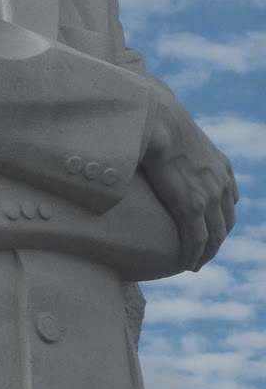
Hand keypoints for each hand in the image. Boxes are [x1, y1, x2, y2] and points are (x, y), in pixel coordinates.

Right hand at [140, 85, 236, 270]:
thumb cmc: (161, 125)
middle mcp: (221, 185)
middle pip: (226, 224)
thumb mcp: (182, 136)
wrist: (159, 122)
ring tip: (194, 265)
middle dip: (216, 243)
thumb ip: (181, 149)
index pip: (230, 202)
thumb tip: (158, 145)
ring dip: (206, 254)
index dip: (221, 220)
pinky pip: (197, 240)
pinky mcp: (192, 206)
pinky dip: (194, 255)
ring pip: (214, 236)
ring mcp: (209, 197)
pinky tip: (187, 264)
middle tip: (202, 255)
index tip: (210, 231)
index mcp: (222, 168)